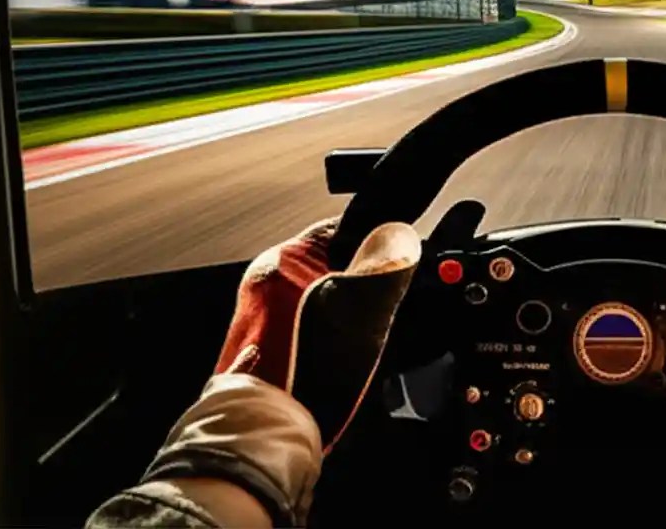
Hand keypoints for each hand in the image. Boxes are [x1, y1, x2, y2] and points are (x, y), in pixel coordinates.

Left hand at [214, 216, 420, 451]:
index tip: (398, 267)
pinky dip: (336, 342)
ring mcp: (268, 318)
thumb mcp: (361, 307)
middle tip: (377, 314)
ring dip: (353, 319)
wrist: (266, 437)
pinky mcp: (274, 349)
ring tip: (356, 344)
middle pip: (339, 267)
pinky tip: (342, 361)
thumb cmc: (302, 373)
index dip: (380, 244)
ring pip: (331, 301)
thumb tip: (399, 235)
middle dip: (367, 288)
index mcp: (284, 260)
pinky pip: (318, 331)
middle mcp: (268, 284)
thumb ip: (384, 263)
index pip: (346, 228)